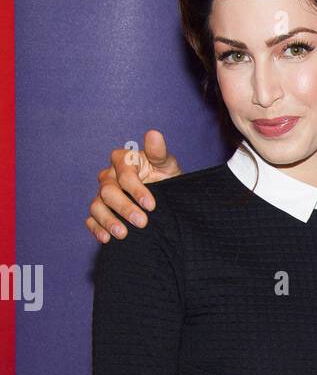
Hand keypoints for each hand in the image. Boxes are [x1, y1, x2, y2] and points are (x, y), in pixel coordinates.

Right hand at [86, 128, 181, 242]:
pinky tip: (107, 239)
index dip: (137, 189)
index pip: (124, 174)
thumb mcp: (166, 165)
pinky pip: (92, 220)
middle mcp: (109, 176)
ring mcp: (102, 195)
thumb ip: (159, 152)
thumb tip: (154, 134)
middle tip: (142, 223)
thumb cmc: (165, 177)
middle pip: (108, 191)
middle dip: (124, 207)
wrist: (165, 199)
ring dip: (108, 221)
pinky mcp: (100, 211)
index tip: (151, 206)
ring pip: (96, 206)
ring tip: (122, 235)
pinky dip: (96, 229)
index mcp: (123, 160)